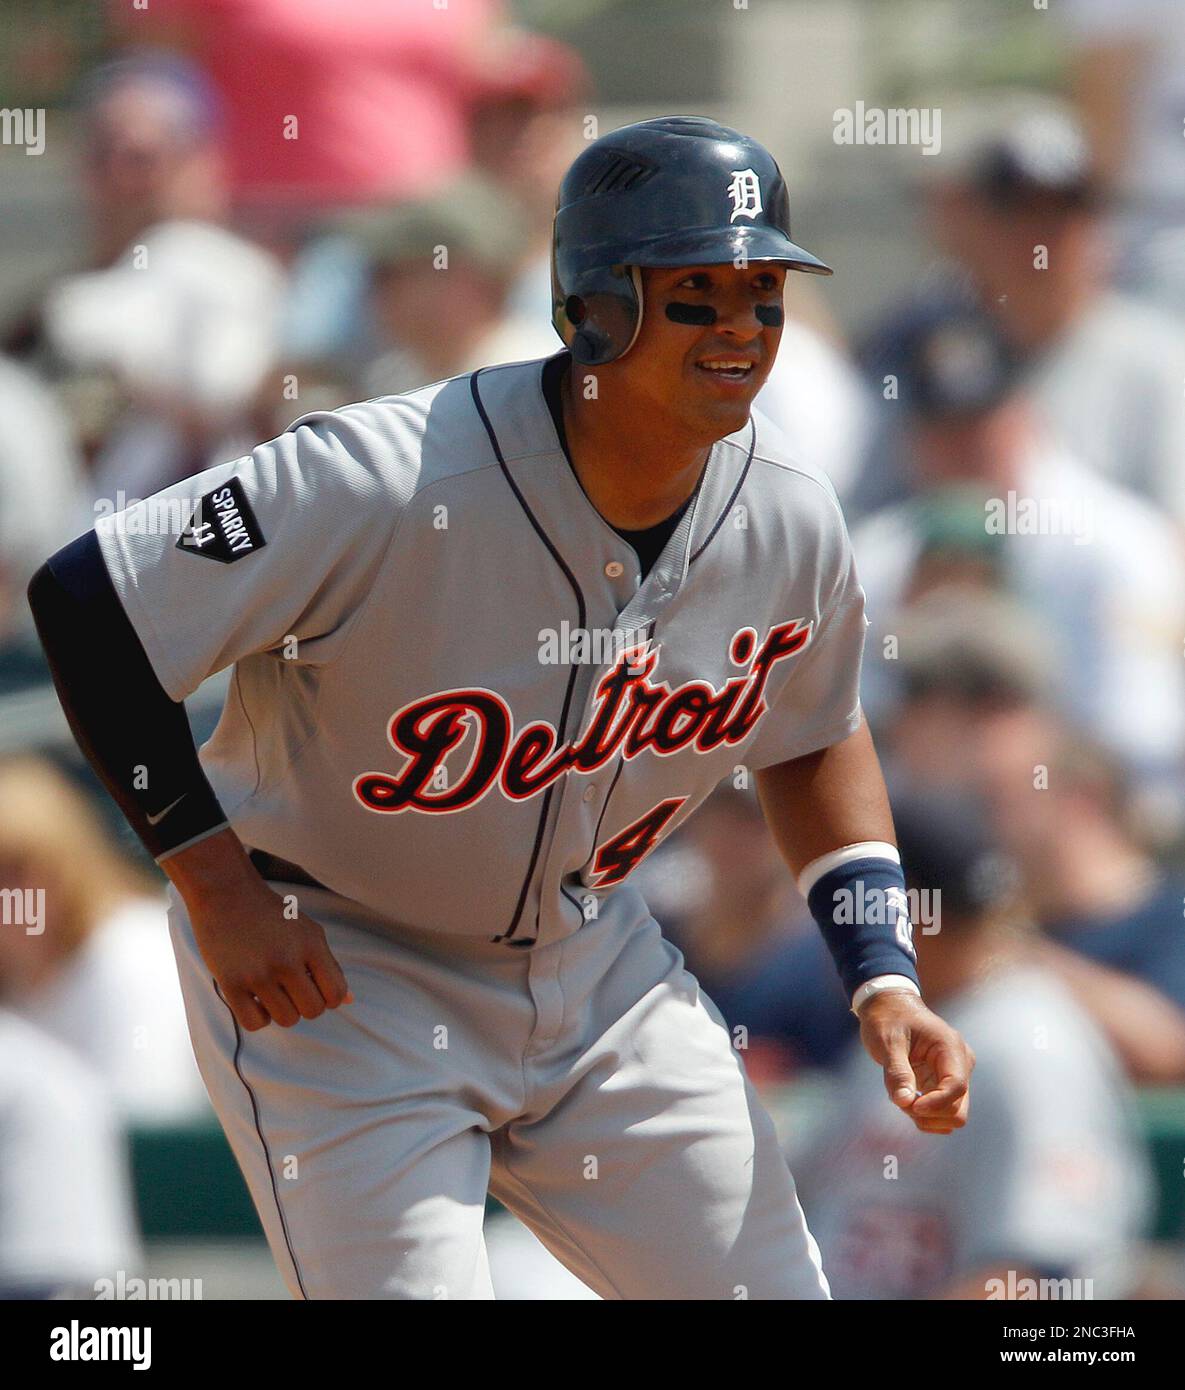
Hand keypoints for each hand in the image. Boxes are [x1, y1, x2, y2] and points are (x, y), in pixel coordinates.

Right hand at [164, 829, 352, 1031]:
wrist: (225, 893)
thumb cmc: (271, 914)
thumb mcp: (308, 931)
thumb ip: (329, 966)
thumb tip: (349, 1001)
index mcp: (311, 943)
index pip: (336, 993)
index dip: (330, 997)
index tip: (315, 987)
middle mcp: (287, 959)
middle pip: (313, 1010)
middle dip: (307, 1004)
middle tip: (293, 989)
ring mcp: (258, 974)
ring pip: (287, 1020)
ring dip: (283, 1011)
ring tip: (273, 991)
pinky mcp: (230, 983)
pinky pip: (255, 1024)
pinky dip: (258, 1017)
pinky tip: (255, 999)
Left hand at [857, 991, 973, 1134]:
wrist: (889, 1008)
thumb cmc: (887, 1019)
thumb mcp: (887, 1042)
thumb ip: (897, 1072)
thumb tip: (905, 1102)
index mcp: (951, 1047)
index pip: (956, 1086)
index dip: (935, 1104)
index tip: (909, 1106)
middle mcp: (960, 1063)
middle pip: (958, 1108)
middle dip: (928, 1113)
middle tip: (899, 1099)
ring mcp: (956, 1075)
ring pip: (953, 1114)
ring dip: (927, 1117)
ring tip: (901, 1097)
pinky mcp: (945, 1084)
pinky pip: (944, 1112)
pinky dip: (926, 1116)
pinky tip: (906, 1099)